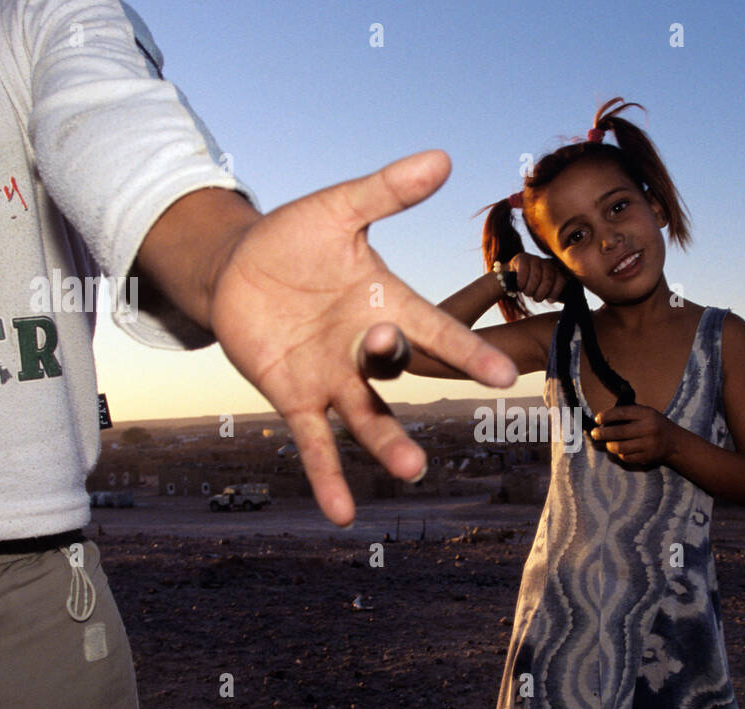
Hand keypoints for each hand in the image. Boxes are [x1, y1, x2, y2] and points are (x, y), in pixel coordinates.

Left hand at [204, 150, 517, 526]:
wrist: (239, 266)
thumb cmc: (296, 238)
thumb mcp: (339, 210)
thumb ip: (386, 191)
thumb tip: (443, 158)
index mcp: (386, 304)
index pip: (435, 331)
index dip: (468, 353)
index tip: (505, 376)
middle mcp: (367, 348)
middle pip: (397, 380)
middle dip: (419, 398)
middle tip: (435, 420)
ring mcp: (333, 377)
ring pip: (366, 418)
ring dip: (386, 445)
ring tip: (410, 469)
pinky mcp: (296, 397)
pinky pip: (315, 440)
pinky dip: (328, 475)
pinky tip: (342, 514)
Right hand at [508, 252, 567, 307]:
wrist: (514, 273)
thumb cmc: (530, 284)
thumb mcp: (542, 289)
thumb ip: (550, 293)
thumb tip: (551, 300)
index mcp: (555, 271)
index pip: (561, 280)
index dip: (555, 293)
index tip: (548, 300)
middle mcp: (547, 263)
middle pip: (548, 280)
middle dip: (540, 294)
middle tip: (535, 298)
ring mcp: (536, 259)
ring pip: (536, 277)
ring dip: (530, 290)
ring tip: (527, 293)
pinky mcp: (523, 258)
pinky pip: (524, 273)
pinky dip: (521, 283)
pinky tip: (519, 286)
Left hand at [589, 404, 679, 465]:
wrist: (675, 443)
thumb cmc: (655, 425)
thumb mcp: (646, 413)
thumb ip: (629, 414)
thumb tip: (604, 419)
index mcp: (647, 414)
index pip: (622, 413)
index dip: (607, 416)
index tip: (597, 419)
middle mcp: (648, 428)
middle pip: (619, 432)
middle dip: (603, 433)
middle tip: (594, 434)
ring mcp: (648, 444)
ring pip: (621, 447)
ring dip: (610, 446)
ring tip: (607, 444)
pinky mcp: (647, 457)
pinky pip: (626, 457)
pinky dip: (619, 455)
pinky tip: (619, 451)